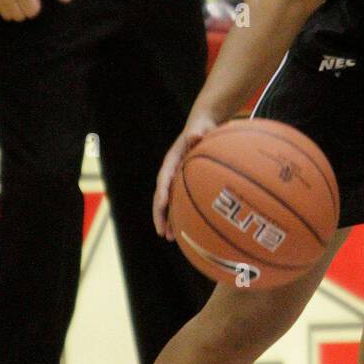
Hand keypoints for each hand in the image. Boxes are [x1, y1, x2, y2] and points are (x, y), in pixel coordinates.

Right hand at [153, 112, 218, 238]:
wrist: (203, 126)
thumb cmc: (202, 127)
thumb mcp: (200, 127)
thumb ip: (197, 132)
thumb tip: (194, 134)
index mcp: (172, 160)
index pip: (164, 177)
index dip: (163, 191)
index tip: (163, 203)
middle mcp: (171, 172)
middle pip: (162, 196)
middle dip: (160, 214)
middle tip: (162, 232)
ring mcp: (177, 179)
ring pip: (170, 202)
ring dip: (168, 219)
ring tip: (169, 237)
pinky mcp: (185, 183)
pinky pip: (181, 200)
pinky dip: (181, 214)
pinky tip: (186, 229)